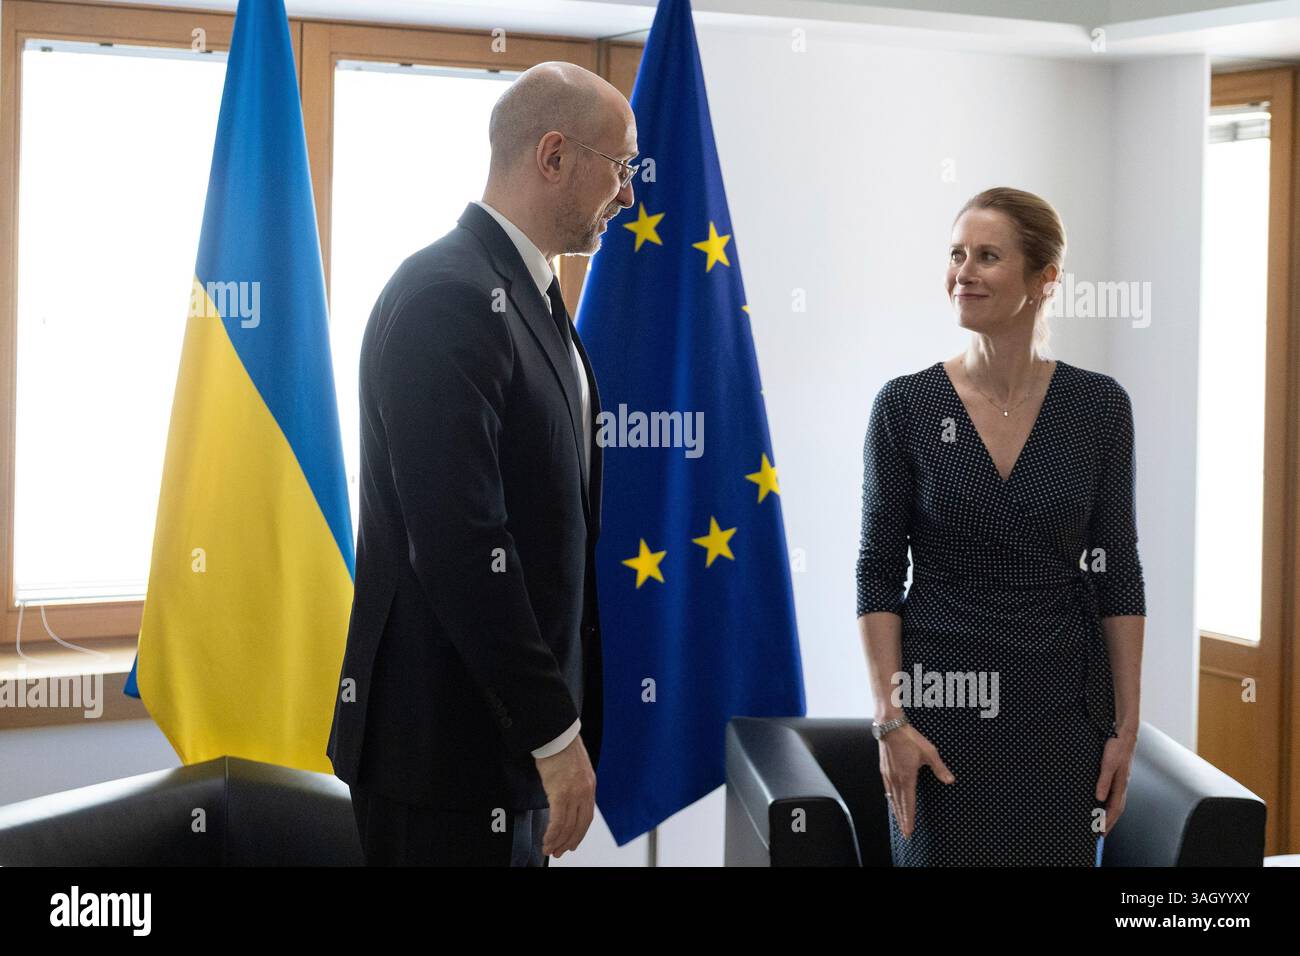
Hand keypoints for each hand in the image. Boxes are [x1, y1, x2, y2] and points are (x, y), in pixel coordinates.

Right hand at [534, 734, 596, 857]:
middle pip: (579, 825)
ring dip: (557, 841)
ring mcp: (574, 793)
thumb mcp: (575, 768)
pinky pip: (557, 820)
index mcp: (590, 786)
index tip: (572, 842)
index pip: (587, 817)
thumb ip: (574, 784)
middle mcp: (585, 792)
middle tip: (559, 852)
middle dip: (569, 841)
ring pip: (567, 826)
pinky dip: (552, 833)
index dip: (579, 833)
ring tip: (549, 849)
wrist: (557, 735)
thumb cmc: (562, 747)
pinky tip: (547, 840)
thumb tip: (567, 798)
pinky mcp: (560, 793)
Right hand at [878, 724, 954, 838]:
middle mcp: (895, 779)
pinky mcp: (884, 770)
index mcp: (907, 777)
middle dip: (903, 820)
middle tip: (905, 834)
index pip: (909, 803)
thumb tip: (950, 780)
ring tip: (899, 822)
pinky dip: (891, 800)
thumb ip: (939, 768)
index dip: (909, 818)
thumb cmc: (910, 738)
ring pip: (892, 799)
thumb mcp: (929, 752)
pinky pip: (887, 790)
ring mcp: (888, 775)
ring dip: (896, 812)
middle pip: (899, 805)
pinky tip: (892, 801)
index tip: (909, 831)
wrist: (890, 726)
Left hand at [1094, 730, 1136, 835]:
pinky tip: (1102, 803)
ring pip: (1116, 802)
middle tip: (1100, 834)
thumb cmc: (1117, 747)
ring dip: (1109, 814)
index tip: (1101, 833)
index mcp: (1121, 784)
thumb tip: (1099, 798)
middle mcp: (1122, 785)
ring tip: (1102, 823)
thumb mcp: (1107, 763)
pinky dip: (1109, 803)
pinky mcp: (1118, 775)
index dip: (1108, 821)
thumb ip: (1103, 781)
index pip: (1115, 809)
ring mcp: (1121, 780)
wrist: (1124, 733)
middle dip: (1109, 822)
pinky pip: (1114, 794)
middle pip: (1116, 809)